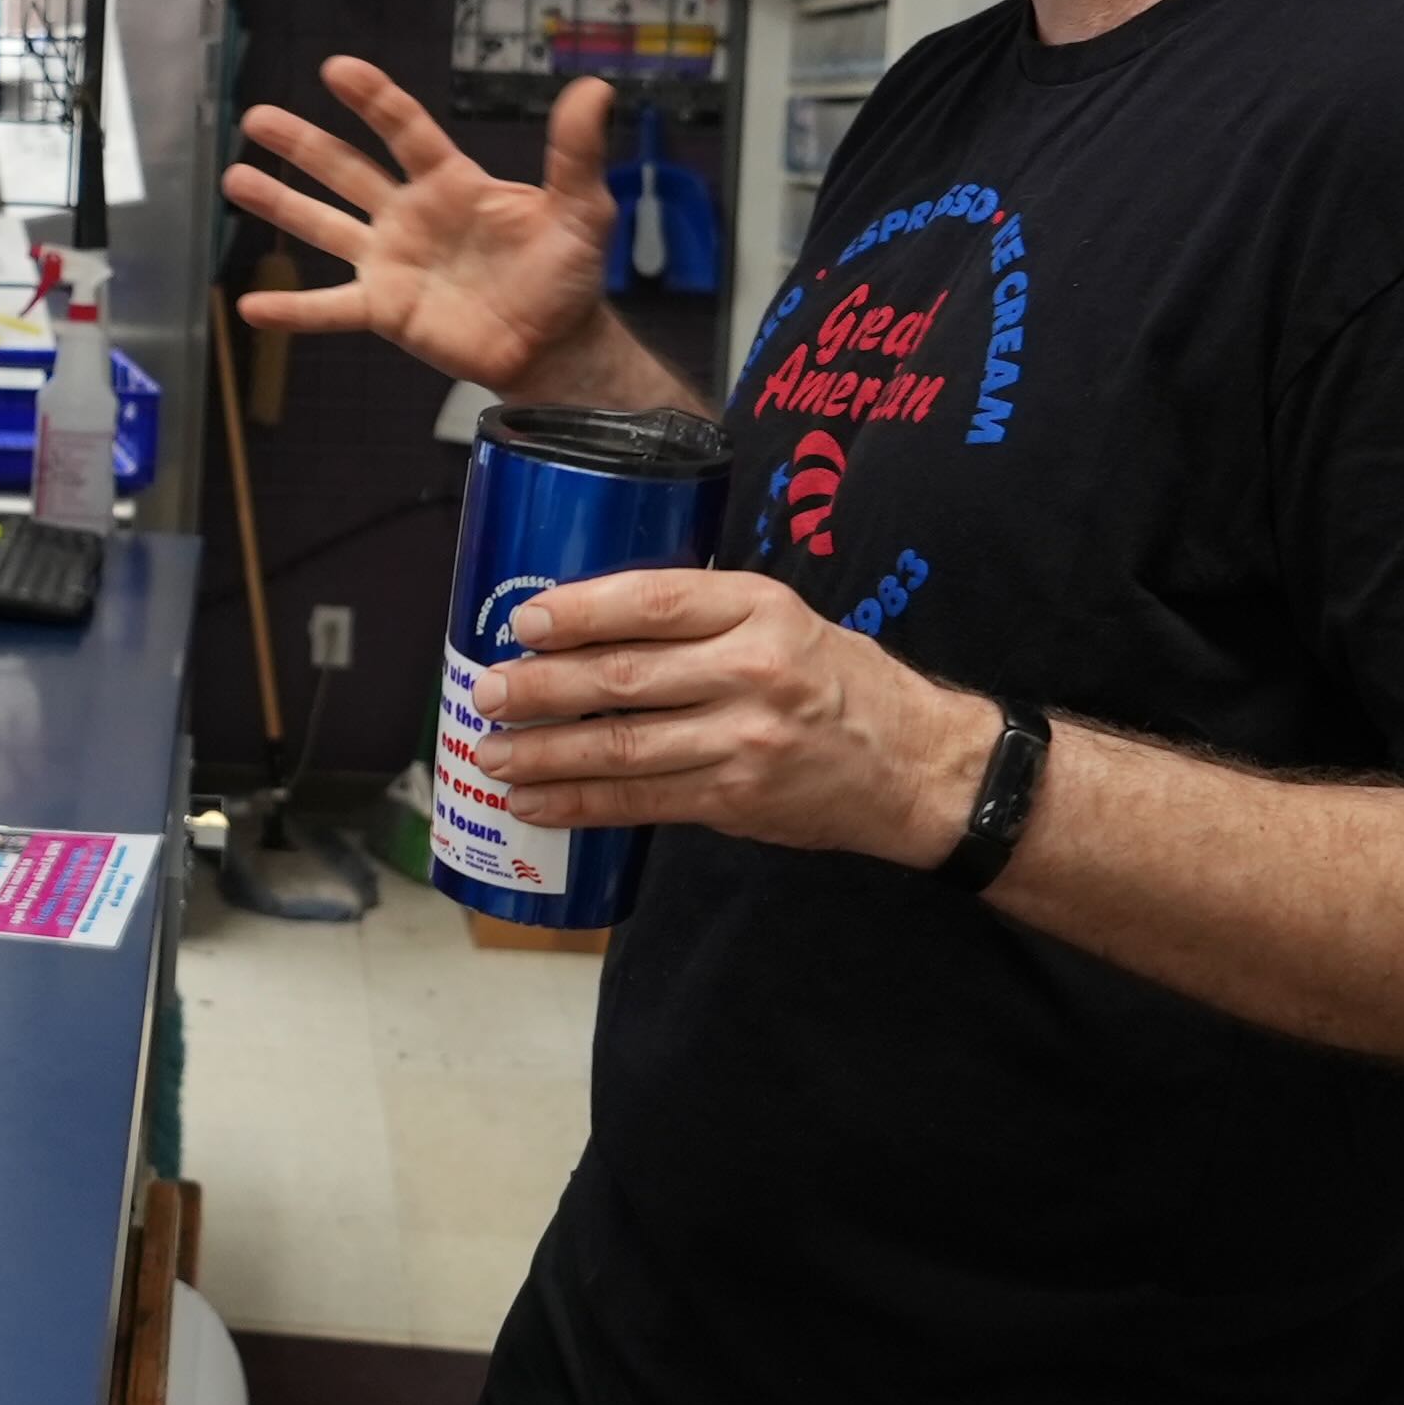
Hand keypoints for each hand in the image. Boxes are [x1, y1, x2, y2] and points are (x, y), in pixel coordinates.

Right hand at [225, 62, 621, 397]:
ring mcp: (391, 262)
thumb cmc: (568, 274)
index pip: (404, 130)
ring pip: (323, 227)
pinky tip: (250, 308)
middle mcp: (409, 215)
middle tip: (256, 118)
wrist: (558, 344)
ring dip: (279, 204)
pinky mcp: (385, 311)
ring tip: (234, 179)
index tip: (337, 70)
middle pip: (345, 169)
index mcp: (450, 182)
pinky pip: (329, 309)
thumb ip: (577, 151)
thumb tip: (595, 87)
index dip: (372, 99)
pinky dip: (291, 310)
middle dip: (301, 144)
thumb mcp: (582, 208)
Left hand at [472, 566, 999, 869]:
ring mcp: (746, 742)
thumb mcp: (780, 620)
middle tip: (488, 691)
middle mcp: (754, 671)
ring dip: (545, 754)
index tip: (525, 622)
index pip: (656, 602)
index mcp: (761, 609)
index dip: (582, 611)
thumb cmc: (834, 681)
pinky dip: (579, 803)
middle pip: (626, 678)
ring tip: (492, 753)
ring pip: (624, 747)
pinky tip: (534, 801)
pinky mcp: (736, 800)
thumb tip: (582, 620)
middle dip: (544, 688)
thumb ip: (699, 617)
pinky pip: (642, 802)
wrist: (915, 766)